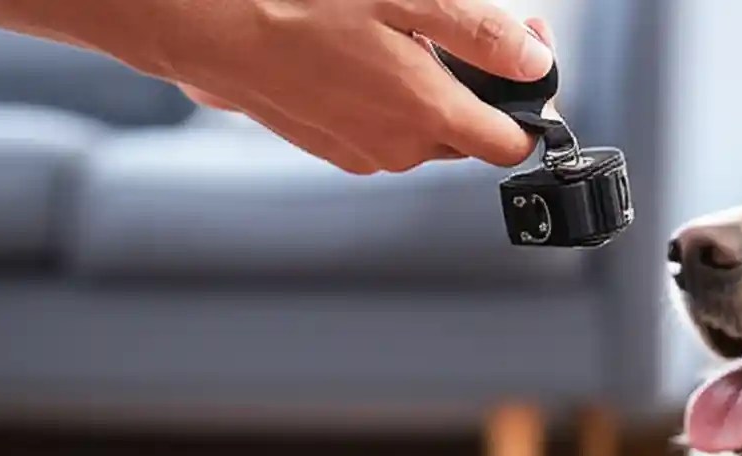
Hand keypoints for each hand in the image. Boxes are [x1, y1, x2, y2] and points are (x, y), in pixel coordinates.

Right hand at [166, 0, 556, 173]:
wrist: (207, 25)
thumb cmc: (296, 4)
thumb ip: (482, 35)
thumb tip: (534, 63)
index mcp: (428, 116)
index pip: (511, 144)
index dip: (530, 104)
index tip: (526, 60)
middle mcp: (398, 149)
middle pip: (469, 134)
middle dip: (480, 87)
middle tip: (460, 27)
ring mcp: (361, 153)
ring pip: (425, 130)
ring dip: (430, 89)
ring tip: (400, 35)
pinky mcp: (330, 147)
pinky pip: (383, 128)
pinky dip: (390, 97)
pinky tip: (364, 54)